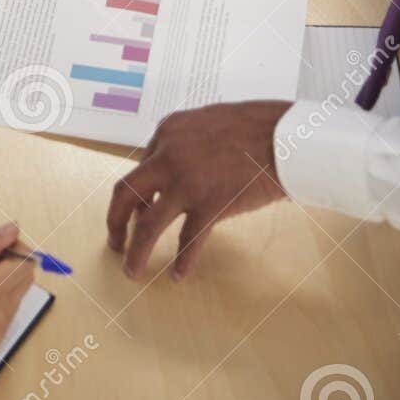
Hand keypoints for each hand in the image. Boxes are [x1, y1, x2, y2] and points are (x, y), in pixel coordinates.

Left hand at [107, 102, 290, 279]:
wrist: (284, 137)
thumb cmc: (254, 128)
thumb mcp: (207, 124)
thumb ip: (185, 144)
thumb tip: (170, 175)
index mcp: (167, 132)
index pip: (141, 169)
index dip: (139, 196)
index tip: (140, 212)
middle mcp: (168, 156)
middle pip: (126, 193)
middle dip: (115, 221)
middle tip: (115, 242)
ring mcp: (186, 183)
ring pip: (147, 224)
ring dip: (136, 251)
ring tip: (132, 270)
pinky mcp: (210, 205)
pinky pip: (188, 241)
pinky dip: (182, 262)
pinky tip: (178, 275)